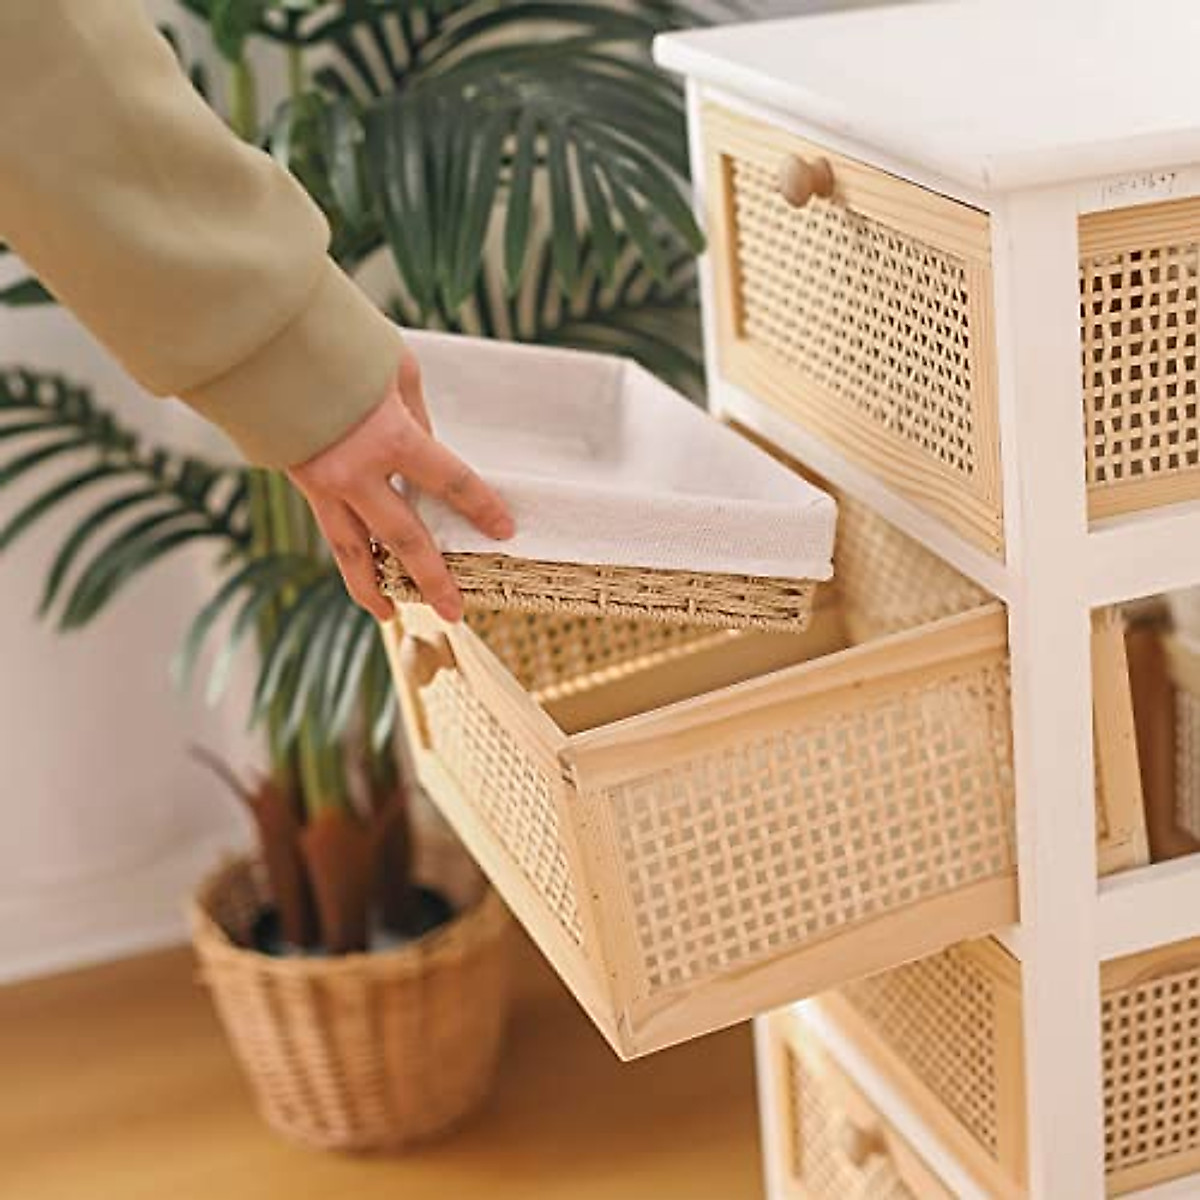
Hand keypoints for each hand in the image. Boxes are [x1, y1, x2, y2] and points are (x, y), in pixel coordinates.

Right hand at [288, 347, 513, 622]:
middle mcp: (357, 472)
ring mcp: (324, 483)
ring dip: (374, 587)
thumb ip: (418, 417)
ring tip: (390, 615)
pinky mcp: (303, 484)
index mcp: (390, 438)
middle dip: (432, 577)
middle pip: (404, 538)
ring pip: (353, 551)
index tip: (503, 530)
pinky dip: (349, 556)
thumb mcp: (396, 371)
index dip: (480, 507)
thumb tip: (426, 450)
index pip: (449, 482)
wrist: (262, 345)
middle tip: (454, 610)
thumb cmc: (339, 347)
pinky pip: (331, 531)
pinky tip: (363, 573)